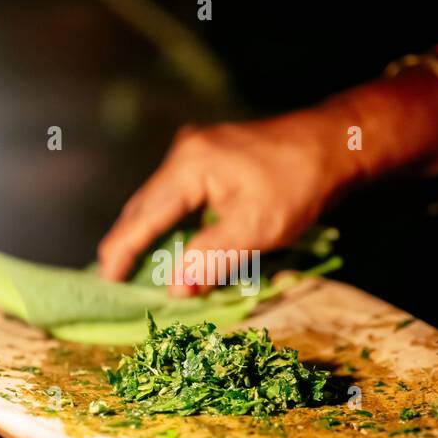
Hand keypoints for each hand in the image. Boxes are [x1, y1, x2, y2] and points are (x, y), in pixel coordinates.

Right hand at [97, 111, 355, 293]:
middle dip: (128, 246)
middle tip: (115, 283)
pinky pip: (176, 195)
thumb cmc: (298, 185)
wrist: (332, 146)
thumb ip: (210, 259)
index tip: (105, 284)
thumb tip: (174, 291)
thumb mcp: (255, 230)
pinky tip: (168, 245)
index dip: (120, 253)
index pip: (142, 217)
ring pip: (159, 201)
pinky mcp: (208, 156)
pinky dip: (169, 223)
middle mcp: (183, 153)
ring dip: (149, 235)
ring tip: (134, 270)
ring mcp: (195, 150)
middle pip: (143, 206)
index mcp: (188, 166)